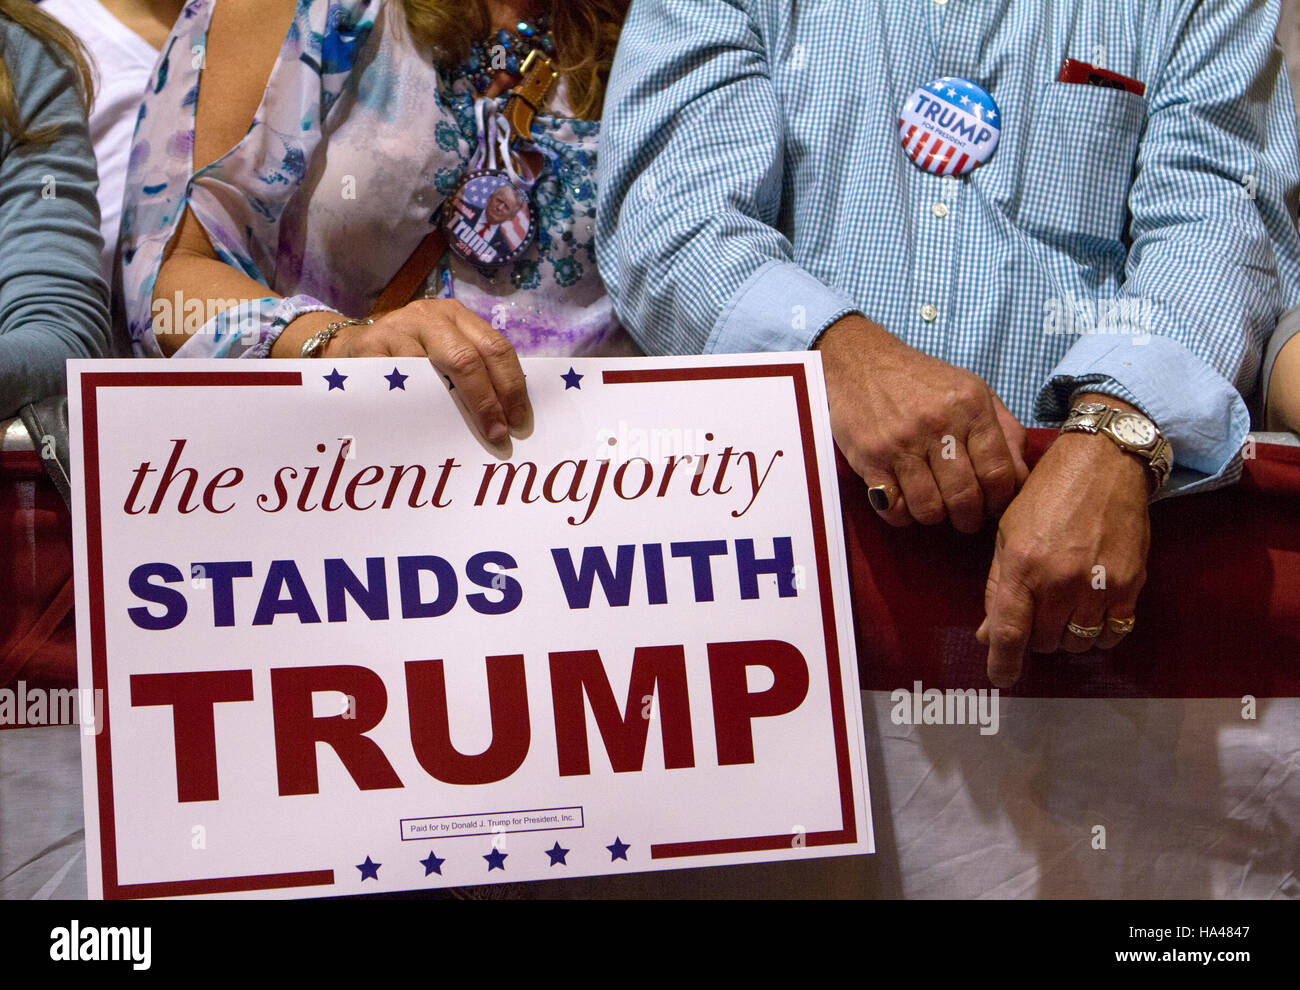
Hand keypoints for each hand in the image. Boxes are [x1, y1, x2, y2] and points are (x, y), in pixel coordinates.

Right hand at [325, 299, 532, 448]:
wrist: (346, 348)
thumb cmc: (405, 358)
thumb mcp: (440, 353)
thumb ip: (471, 371)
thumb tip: (509, 416)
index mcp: (457, 317)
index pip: (496, 348)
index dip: (512, 386)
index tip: (520, 422)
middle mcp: (430, 317)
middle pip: (470, 358)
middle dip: (488, 401)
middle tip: (498, 435)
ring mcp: (399, 329)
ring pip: (436, 371)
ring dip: (455, 409)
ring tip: (467, 437)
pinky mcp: (370, 347)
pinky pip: (401, 381)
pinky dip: (418, 406)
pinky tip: (428, 427)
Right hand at [816, 316, 1028, 531]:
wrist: (862, 362)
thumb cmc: (921, 381)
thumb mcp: (972, 390)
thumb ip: (1005, 430)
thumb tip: (1021, 477)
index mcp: (970, 406)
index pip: (998, 472)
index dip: (1000, 500)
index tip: (993, 506)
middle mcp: (937, 424)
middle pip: (965, 497)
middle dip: (969, 518)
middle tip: (965, 517)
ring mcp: (901, 443)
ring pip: (929, 509)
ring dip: (935, 517)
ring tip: (934, 506)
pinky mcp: (869, 458)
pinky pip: (893, 508)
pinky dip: (902, 514)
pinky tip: (904, 500)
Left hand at [977, 396, 1152, 686]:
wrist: (1105, 463)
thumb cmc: (1048, 493)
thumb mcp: (1007, 533)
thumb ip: (997, 586)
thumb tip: (987, 633)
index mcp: (1022, 565)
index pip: (1009, 632)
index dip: (1002, 663)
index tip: (1000, 678)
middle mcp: (1060, 580)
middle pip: (1044, 642)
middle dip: (1035, 638)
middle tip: (1036, 614)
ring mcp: (1099, 584)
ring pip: (1078, 642)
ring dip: (1067, 636)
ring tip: (1063, 609)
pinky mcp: (1132, 583)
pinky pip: (1115, 631)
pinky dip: (1101, 632)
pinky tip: (1092, 613)